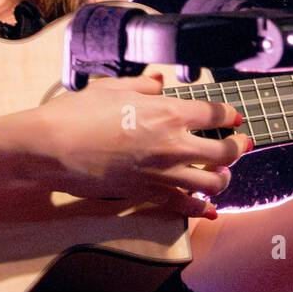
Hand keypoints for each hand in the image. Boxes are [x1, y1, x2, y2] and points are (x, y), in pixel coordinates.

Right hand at [25, 73, 251, 217]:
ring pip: (211, 184)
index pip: (215, 114)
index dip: (230, 116)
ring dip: (222, 180)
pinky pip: (183, 205)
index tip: (234, 118)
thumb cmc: (78, 112)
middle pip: (224, 153)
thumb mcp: (112, 87)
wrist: (52, 146)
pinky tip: (207, 209)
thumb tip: (158, 82)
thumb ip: (142, 85)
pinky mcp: (146, 194)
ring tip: (222, 175)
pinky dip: (199, 208)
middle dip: (237, 149)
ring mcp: (161, 173)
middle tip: (240, 146)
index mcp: (168, 112)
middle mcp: (173, 144)